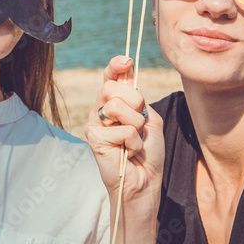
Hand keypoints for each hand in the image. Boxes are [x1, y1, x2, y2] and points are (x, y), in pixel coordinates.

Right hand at [84, 56, 164, 203]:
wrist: (145, 182)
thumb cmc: (148, 153)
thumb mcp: (150, 120)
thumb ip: (139, 101)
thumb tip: (128, 78)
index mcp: (115, 103)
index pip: (110, 78)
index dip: (116, 66)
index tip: (127, 61)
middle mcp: (100, 110)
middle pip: (112, 87)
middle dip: (134, 102)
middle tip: (140, 123)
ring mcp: (94, 124)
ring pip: (115, 106)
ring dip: (135, 126)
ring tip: (135, 142)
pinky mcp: (93, 139)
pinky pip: (121, 130)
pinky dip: (133, 143)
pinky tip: (129, 153)